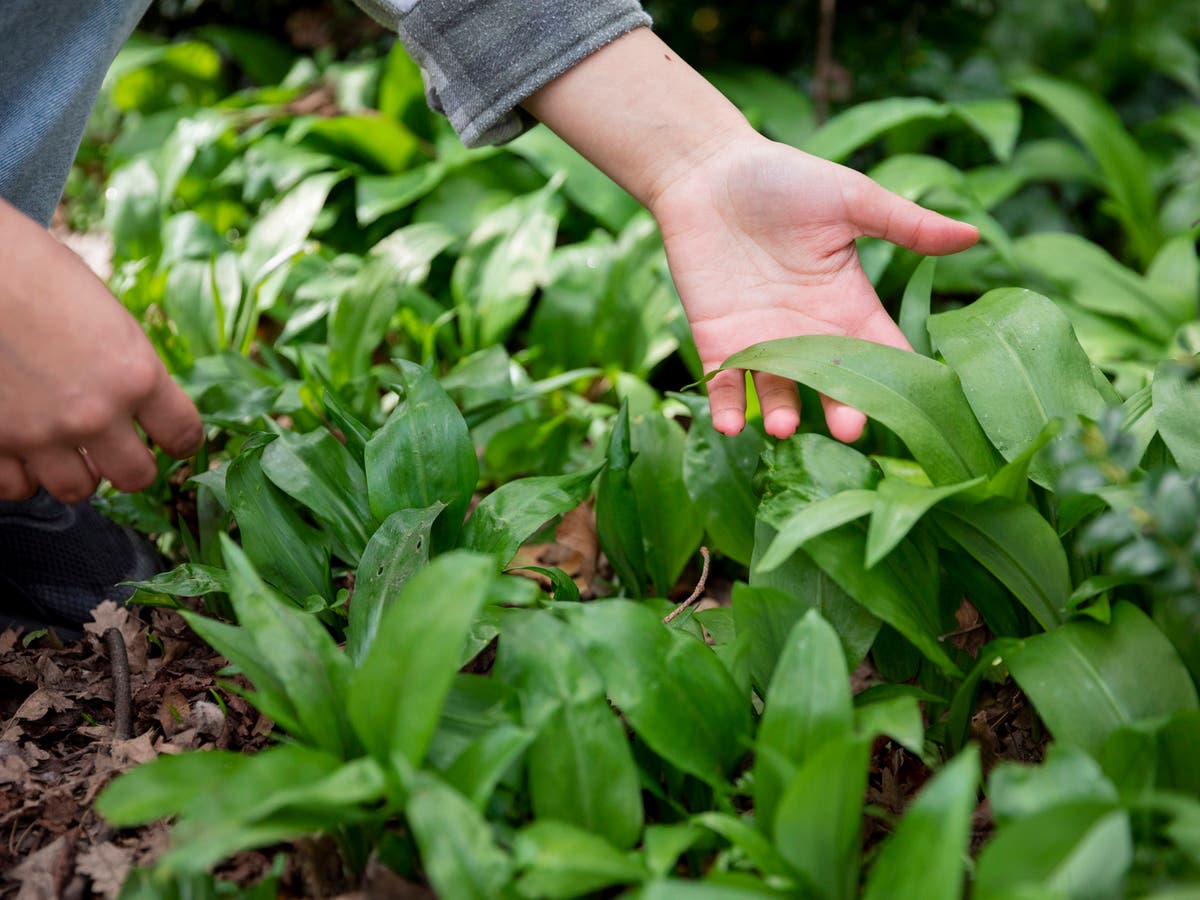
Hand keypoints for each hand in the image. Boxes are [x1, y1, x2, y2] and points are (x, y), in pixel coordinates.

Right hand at [0, 201, 203, 501]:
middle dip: (133, 465)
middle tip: (120, 449)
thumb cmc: (31, 270)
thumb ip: (127, 364)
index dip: (182, 440)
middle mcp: (93, 414)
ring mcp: (39, 434)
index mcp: (135, 374)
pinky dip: (22, 475)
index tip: (175, 440)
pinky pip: (17, 488)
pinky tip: (22, 450)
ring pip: (78, 490)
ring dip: (78, 473)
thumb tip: (139, 400)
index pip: (184, 434)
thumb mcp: (104, 312)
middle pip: (137, 477)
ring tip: (68, 448)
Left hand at [650, 136, 978, 441]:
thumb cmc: (782, 177)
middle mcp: (807, 332)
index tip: (916, 408)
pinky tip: (730, 425)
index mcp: (847, 305)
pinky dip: (726, 406)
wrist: (708, 170)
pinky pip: (724, 383)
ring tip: (784, 428)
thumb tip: (973, 236)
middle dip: (841, 408)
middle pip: (831, 383)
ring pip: (778, 390)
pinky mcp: (717, 341)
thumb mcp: (852, 199)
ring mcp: (762, 340)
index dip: (898, 380)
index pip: (881, 352)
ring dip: (781, 412)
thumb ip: (906, 224)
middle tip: (850, 431)